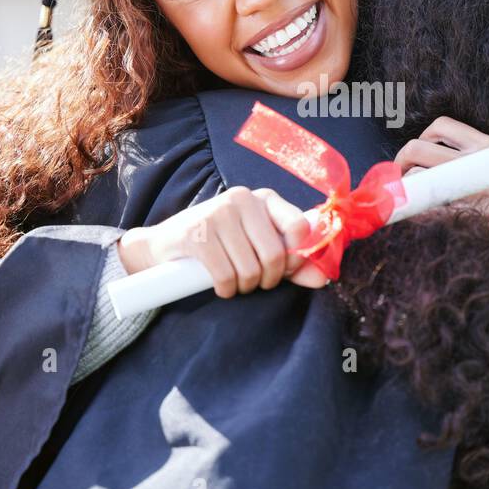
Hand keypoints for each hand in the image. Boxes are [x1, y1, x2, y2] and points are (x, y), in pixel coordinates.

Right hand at [117, 186, 329, 297]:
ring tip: (235, 282)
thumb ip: (292, 262)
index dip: (296, 257)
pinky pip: (226, 276)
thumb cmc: (221, 246)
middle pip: (275, 254)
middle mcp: (242, 199)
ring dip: (245, 287)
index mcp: (263, 198)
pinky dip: (227, 289)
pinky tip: (221, 286)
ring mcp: (217, 214)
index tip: (284, 270)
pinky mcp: (197, 234)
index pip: (299, 226)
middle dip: (268, 279)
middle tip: (256, 282)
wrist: (165, 246)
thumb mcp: (258, 247)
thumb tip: (323, 278)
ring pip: (251, 269)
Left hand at [394, 75, 488, 258]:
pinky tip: (412, 217)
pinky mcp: (468, 217)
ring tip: (405, 198)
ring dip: (406, 189)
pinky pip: (429, 213)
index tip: (418, 151)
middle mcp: (471, 164)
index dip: (422, 136)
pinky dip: (416, 215)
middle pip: (418, 150)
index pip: (440, 127)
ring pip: (418, 181)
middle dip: (400, 161)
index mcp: (484, 145)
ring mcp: (467, 190)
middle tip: (399, 175)